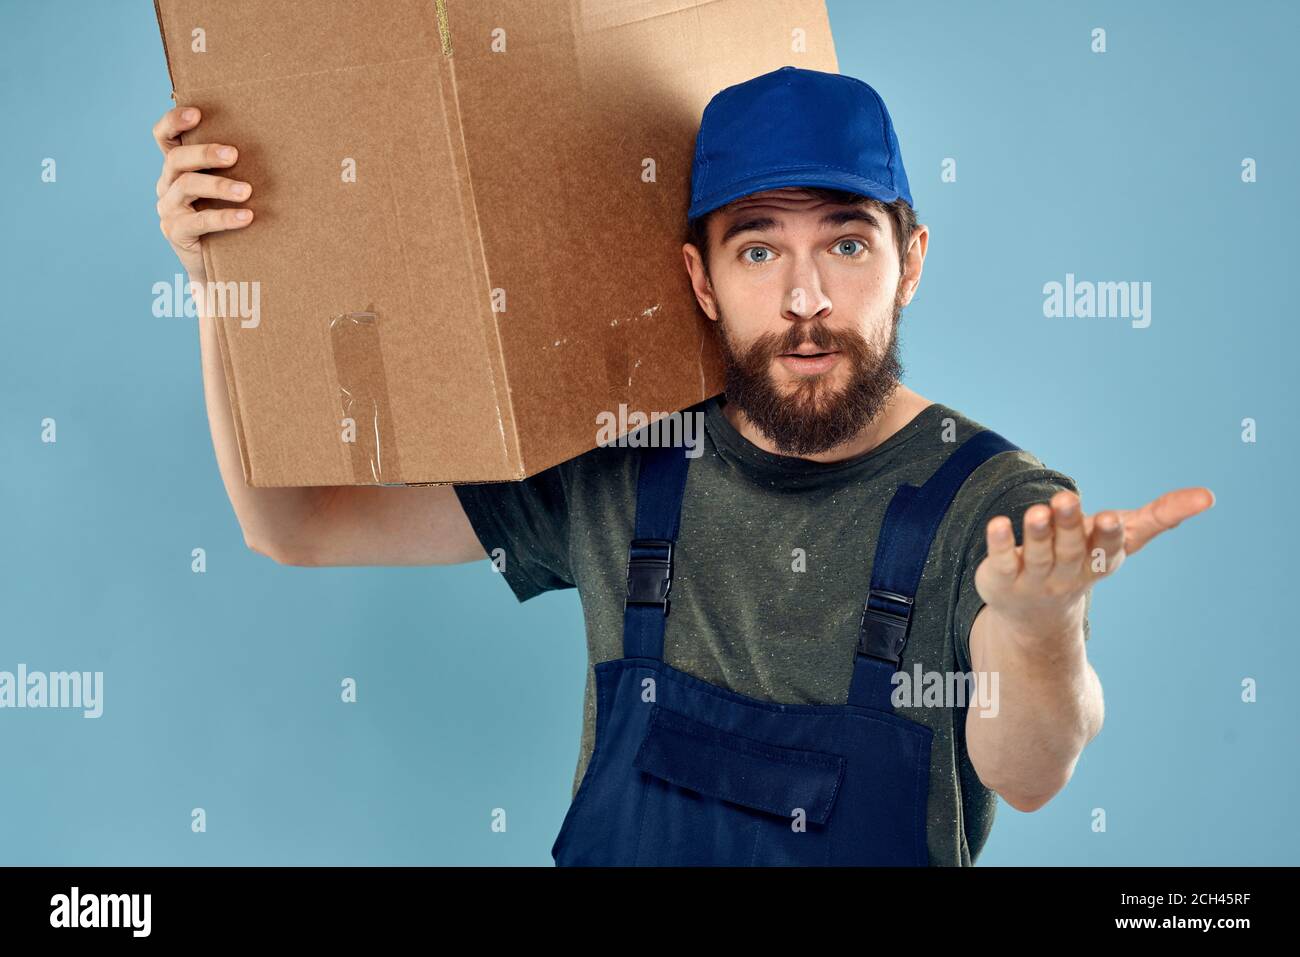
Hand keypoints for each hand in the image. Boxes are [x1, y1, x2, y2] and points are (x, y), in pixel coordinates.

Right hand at [152, 106, 253, 283]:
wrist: (217, 266)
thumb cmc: (227, 219)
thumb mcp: (225, 191)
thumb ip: (232, 170)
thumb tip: (274, 145)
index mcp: (175, 169)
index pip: (163, 138)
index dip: (173, 122)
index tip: (197, 113)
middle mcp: (166, 184)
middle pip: (177, 159)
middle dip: (205, 153)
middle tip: (234, 154)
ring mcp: (168, 209)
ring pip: (187, 186)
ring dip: (219, 185)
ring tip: (247, 190)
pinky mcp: (176, 232)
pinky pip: (199, 221)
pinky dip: (224, 217)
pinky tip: (247, 216)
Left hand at [974, 486, 1215, 650]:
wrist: (1035, 614)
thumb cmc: (1084, 561)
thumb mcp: (1120, 540)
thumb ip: (1160, 517)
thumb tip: (1209, 496)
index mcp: (1096, 562)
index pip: (1104, 550)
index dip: (1106, 535)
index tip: (1109, 516)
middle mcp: (1065, 572)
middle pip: (1067, 548)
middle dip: (1068, 524)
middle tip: (1066, 498)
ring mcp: (1032, 577)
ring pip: (1034, 554)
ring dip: (1036, 532)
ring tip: (1037, 510)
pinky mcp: (1000, 576)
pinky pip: (998, 560)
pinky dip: (998, 543)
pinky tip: (997, 524)